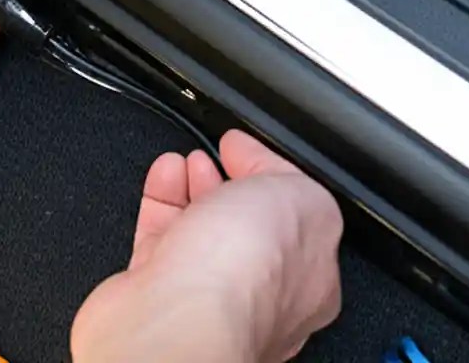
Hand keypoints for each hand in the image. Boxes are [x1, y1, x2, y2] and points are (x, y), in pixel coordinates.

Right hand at [71, 131, 342, 362]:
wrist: (176, 318)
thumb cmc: (247, 276)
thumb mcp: (303, 200)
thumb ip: (291, 177)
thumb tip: (260, 160)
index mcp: (311, 281)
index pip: (298, 217)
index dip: (277, 176)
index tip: (254, 150)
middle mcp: (258, 294)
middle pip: (248, 226)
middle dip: (234, 183)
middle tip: (222, 155)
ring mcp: (205, 294)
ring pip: (201, 230)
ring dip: (195, 187)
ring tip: (188, 159)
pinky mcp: (157, 290)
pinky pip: (160, 237)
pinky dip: (161, 199)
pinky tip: (166, 173)